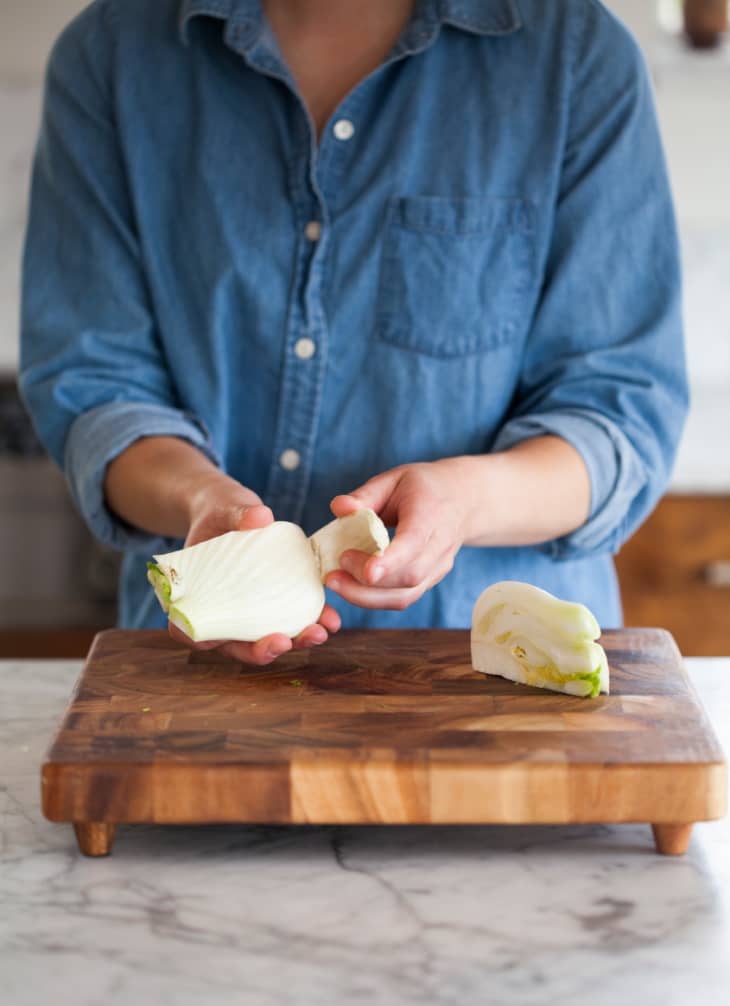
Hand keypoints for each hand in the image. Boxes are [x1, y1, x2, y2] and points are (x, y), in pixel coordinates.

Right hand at [168, 477, 339, 663]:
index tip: (236, 638)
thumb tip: (260, 517)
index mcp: (191, 599)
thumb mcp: (223, 509)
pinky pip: (286, 620)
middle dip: (264, 650)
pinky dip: (307, 622)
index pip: (194, 634)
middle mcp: (218, 615)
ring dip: (293, 641)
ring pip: (264, 639)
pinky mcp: (269, 606)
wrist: (231, 512)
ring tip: (321, 631)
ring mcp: (244, 615)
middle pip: (236, 646)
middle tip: (287, 641)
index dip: (214, 643)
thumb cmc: (218, 514)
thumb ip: (237, 514)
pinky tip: (330, 619)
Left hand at [325, 459, 472, 610]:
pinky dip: (375, 598)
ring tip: (336, 582)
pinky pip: (403, 598)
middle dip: (367, 582)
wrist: (463, 500)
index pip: (414, 543)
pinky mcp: (431, 580)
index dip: (391, 560)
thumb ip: (365, 495)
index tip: (368, 572)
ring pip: (406, 595)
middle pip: (409, 576)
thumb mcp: (393, 479)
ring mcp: (438, 567)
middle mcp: (440, 545)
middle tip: (333, 572)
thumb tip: (338, 508)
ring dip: (366, 597)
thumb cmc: (422, 487)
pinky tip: (352, 586)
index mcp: (430, 514)